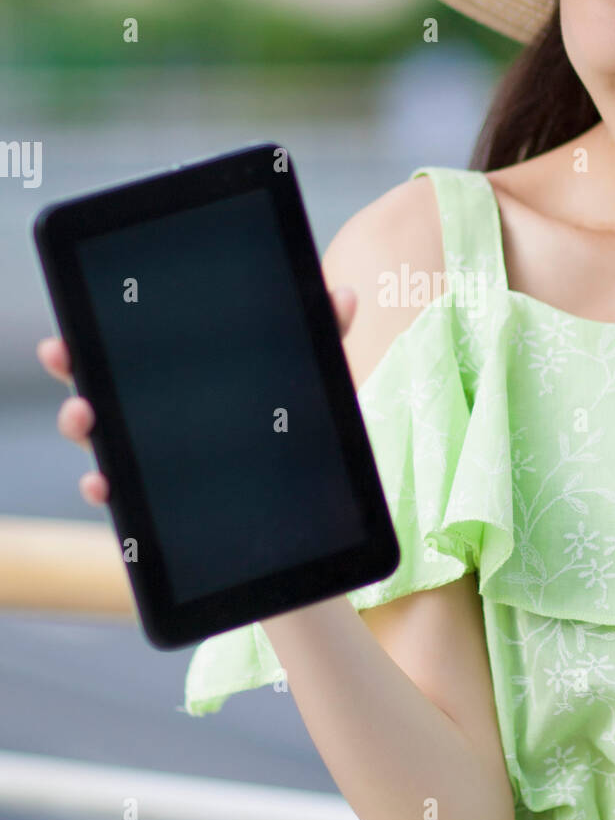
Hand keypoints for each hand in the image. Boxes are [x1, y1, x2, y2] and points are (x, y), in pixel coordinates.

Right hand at [35, 284, 357, 508]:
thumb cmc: (298, 440)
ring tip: (85, 416)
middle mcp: (157, 424)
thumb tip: (344, 295)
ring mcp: (156, 469)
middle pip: (103, 390)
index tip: (72, 329)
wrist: (307, 523)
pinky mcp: (165, 511)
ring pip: (104, 444)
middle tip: (64, 355)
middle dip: (76, 372)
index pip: (130, 353)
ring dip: (85, 428)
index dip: (96, 338)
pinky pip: (126, 503)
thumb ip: (325, 340)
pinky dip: (108, 490)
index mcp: (182, 384)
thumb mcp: (312, 385)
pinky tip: (103, 484)